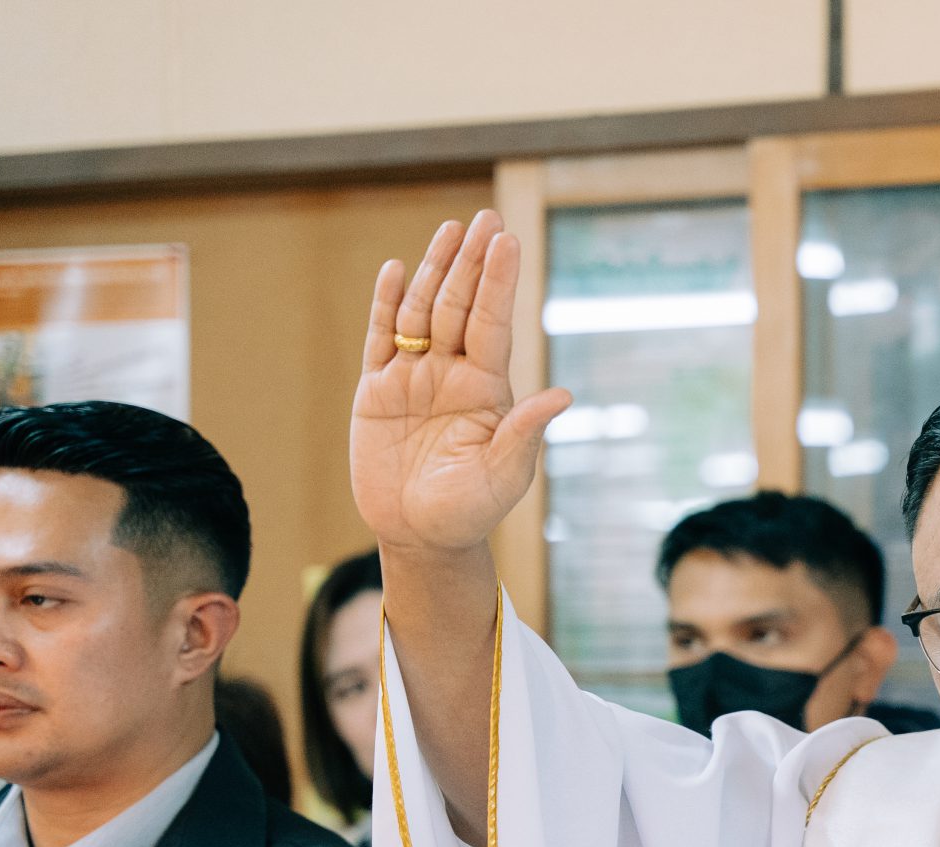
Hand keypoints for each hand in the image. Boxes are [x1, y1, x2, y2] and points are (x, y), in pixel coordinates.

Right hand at [351, 209, 569, 556]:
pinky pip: (380, 339)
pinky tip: (397, 271)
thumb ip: (525, 433)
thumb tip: (562, 396)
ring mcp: (414, 378)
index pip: (492, 324)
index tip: (506, 240)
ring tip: (450, 229)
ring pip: (422, 313)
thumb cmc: (470, 510)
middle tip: (484, 217)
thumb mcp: (503, 475)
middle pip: (460, 307)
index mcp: (487, 390)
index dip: (497, 282)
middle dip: (471, 263)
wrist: (420, 535)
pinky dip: (387, 305)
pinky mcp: (376, 390)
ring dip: (434, 271)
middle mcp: (452, 375)